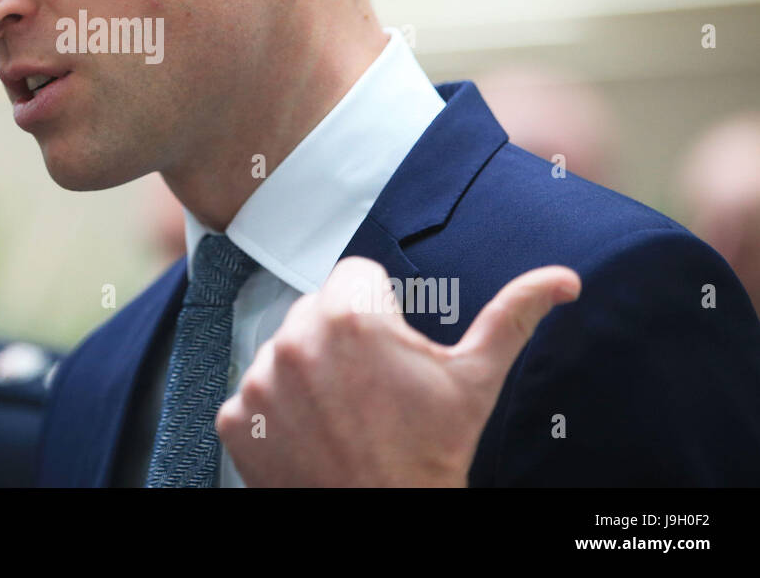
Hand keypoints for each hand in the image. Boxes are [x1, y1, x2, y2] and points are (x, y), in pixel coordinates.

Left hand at [216, 256, 580, 485]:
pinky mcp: (236, 418)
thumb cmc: (433, 452)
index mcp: (350, 316)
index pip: (356, 275)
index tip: (392, 349)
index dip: (381, 309)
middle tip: (372, 386)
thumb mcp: (476, 380)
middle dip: (343, 337)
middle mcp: (296, 340)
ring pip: (284, 348)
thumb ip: (512, 316)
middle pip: (317, 308)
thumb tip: (562, 279)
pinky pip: (252, 393)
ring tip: (344, 412)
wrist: (388, 522)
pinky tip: (312, 433)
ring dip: (307, 371)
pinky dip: (275, 411)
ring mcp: (261, 381)